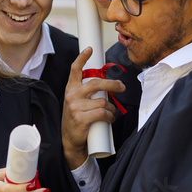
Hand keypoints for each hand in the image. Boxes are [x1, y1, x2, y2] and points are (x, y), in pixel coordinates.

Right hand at [62, 47, 123, 168]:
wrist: (70, 142)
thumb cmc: (77, 121)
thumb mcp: (77, 104)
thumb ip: (87, 94)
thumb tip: (108, 87)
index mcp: (70, 90)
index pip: (74, 70)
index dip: (82, 58)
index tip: (89, 49)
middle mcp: (71, 96)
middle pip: (96, 84)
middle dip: (112, 84)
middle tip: (122, 87)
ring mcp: (75, 107)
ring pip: (102, 102)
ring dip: (112, 109)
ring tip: (112, 114)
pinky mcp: (80, 119)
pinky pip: (102, 113)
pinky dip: (110, 116)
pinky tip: (110, 119)